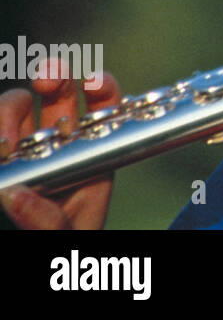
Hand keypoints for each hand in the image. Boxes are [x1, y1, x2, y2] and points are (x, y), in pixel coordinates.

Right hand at [0, 62, 121, 229]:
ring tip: (5, 145)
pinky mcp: (2, 160)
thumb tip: (15, 195)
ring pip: (16, 108)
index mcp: (90, 155)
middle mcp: (57, 144)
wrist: (48, 255)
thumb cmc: (62, 240)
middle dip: (54, 77)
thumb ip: (49, 220)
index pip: (103, 106)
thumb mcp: (68, 236)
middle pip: (58, 94)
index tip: (93, 82)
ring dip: (8, 112)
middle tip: (46, 82)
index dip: (102, 86)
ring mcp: (23, 149)